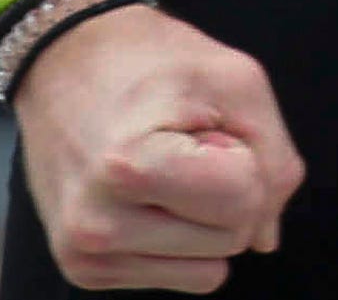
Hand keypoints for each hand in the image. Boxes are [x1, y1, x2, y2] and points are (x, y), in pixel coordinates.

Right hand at [14, 2, 303, 292]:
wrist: (64, 60)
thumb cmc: (152, 61)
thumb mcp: (234, 79)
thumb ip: (273, 157)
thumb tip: (265, 239)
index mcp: (128, 167)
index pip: (244, 202)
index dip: (244, 158)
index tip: (205, 128)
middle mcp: (96, 225)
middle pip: (231, 241)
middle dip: (226, 192)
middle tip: (182, 144)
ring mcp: (84, 254)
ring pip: (208, 271)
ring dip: (201, 220)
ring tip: (162, 168)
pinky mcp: (82, 270)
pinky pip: (177, 277)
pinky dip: (177, 239)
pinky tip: (146, 195)